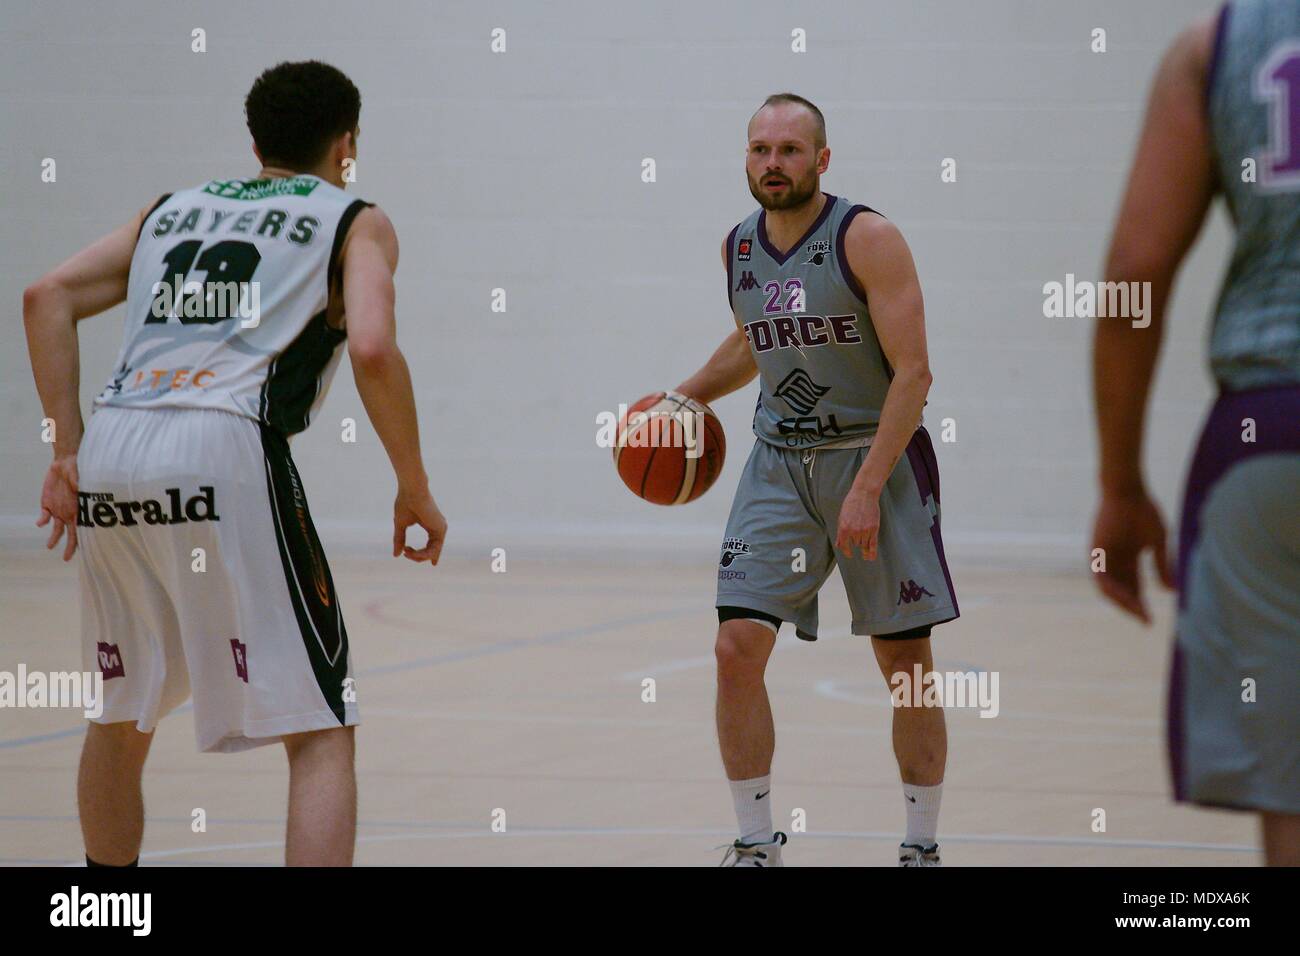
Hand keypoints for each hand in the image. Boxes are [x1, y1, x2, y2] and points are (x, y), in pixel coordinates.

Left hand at [37, 456, 79, 561]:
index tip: (86, 550)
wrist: (66, 463)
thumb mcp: (83, 481)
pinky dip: (42, 520)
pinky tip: (40, 523)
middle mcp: (71, 513)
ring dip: (54, 538)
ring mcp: (58, 509)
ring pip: (57, 528)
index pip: (84, 528)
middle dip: (70, 546)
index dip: (84, 540)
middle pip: (71, 533)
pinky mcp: (47, 504)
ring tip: (49, 546)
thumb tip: (85, 493)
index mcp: (82, 509)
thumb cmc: (79, 471)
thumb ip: (82, 490)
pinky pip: (45, 516)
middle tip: (67, 558)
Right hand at [392, 486, 446, 564]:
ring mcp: (441, 528)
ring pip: (432, 553)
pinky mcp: (441, 529)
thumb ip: (400, 539)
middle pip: (431, 551)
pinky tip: (412, 552)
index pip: (433, 545)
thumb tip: (396, 555)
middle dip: (417, 556)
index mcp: (431, 525)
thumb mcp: (400, 525)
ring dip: (418, 556)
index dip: (430, 555)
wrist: (411, 491)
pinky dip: (423, 554)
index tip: (433, 564)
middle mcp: (438, 528)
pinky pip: (434, 550)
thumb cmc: (405, 503)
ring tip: (407, 552)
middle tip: (405, 553)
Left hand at [836, 486, 880, 560]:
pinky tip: (870, 557)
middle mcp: (854, 531)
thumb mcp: (841, 517)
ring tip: (864, 548)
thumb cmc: (851, 503)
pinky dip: (871, 553)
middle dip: (856, 542)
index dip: (846, 551)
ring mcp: (864, 530)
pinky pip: (873, 545)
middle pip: (855, 544)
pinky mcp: (874, 529)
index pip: (844, 545)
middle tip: (858, 535)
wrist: (864, 494)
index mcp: (844, 528)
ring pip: (863, 545)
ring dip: (863, 545)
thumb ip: (840, 532)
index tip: (849, 553)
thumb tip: (838, 545)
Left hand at [1090, 490, 1173, 623]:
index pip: (1133, 585)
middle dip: (1133, 606)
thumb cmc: (1143, 510)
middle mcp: (1114, 560)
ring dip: (1123, 602)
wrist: (1127, 490)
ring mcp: (1103, 556)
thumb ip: (1162, 565)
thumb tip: (1170, 590)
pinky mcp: (1095, 551)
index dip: (1141, 602)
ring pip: (1109, 587)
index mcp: (1128, 557)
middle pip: (1121, 590)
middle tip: (1145, 620)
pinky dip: (1112, 589)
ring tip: (1137, 613)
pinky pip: (1100, 577)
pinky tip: (1126, 598)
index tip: (1151, 619)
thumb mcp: (1157, 542)